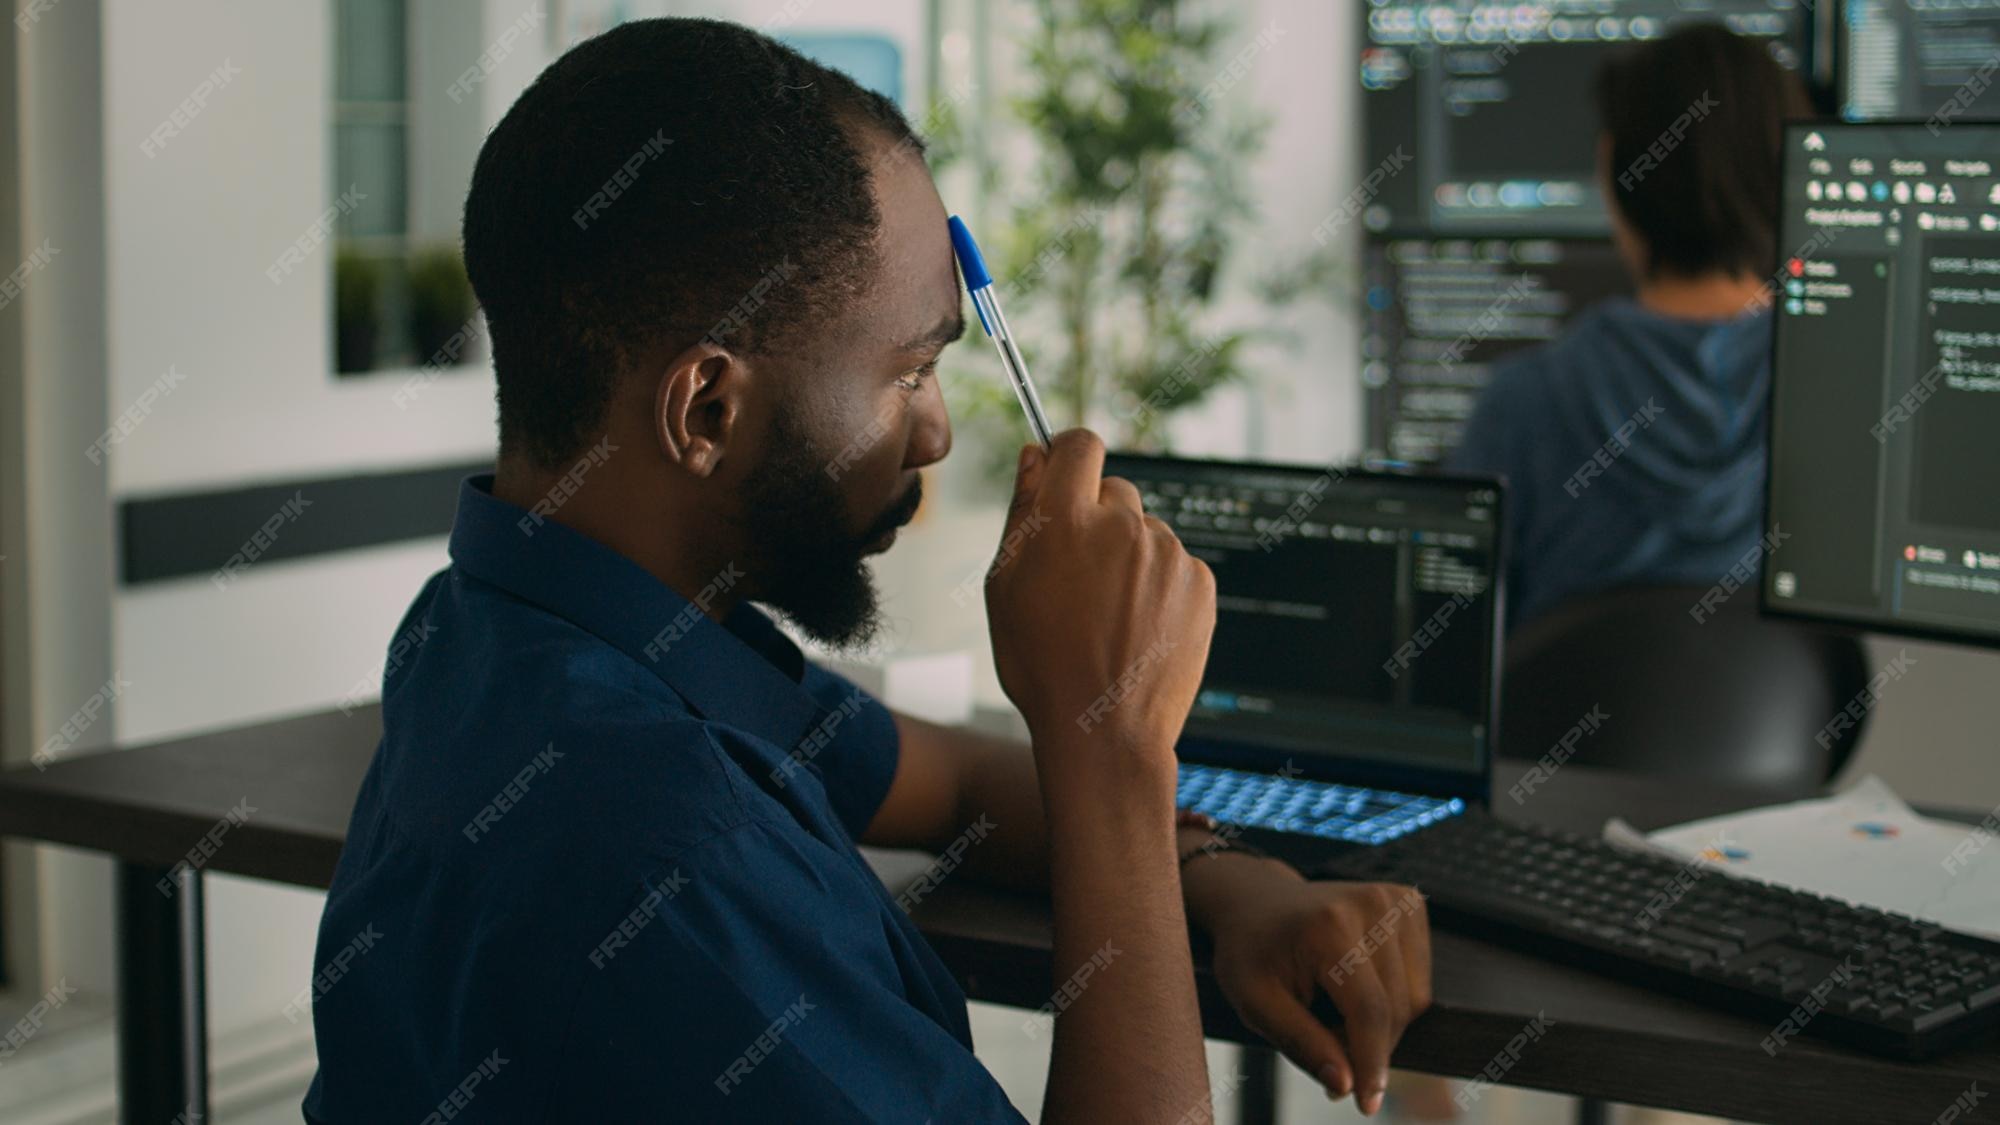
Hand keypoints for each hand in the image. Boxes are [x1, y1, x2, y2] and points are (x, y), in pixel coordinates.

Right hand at [985, 430, 1215, 779]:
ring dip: (1129, 558)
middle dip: (1097, 518)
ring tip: (1108, 617)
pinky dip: (1158, 587)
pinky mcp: (1200, 582)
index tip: (1065, 470)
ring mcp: (1168, 553)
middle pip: (1114, 491)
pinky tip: (1137, 628)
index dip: (1070, 453)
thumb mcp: (1004, 586)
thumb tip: (1035, 455)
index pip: (1080, 445)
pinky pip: (1175, 565)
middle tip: (1078, 576)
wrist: (1104, 730)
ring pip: (1145, 533)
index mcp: (1066, 519)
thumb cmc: (1041, 663)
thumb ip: (1022, 510)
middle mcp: (1123, 525)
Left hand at [1198, 861, 1430, 1115]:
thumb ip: (1300, 1043)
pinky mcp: (1410, 903)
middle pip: (1396, 1009)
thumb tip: (1344, 1085)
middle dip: (1367, 1045)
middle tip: (1326, 1045)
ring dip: (1381, 1024)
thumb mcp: (1255, 1003)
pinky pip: (1419, 979)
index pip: (1368, 1010)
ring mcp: (1394, 899)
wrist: (1257, 903)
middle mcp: (1370, 904)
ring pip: (1415, 998)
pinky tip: (1355, 986)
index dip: (1371, 1064)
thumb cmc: (1251, 953)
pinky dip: (1393, 999)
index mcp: (1328, 925)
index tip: (1367, 1105)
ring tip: (1333, 1009)